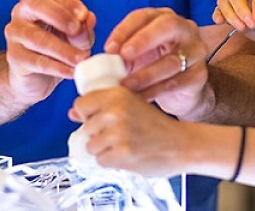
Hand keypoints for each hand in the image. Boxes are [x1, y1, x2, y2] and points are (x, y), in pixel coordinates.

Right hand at [3, 0, 96, 105]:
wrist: (35, 77)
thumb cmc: (57, 48)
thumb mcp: (75, 36)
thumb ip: (83, 27)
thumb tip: (89, 19)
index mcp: (38, 1)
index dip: (69, 1)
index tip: (85, 15)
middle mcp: (22, 13)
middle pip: (35, 4)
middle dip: (60, 16)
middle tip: (78, 30)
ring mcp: (15, 35)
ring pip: (37, 38)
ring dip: (64, 49)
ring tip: (82, 58)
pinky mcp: (15, 58)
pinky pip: (37, 61)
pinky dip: (58, 67)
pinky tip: (72, 71)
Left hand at [70, 86, 187, 177]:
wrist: (182, 143)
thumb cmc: (158, 125)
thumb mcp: (133, 103)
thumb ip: (104, 105)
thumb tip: (72, 113)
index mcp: (117, 94)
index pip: (81, 104)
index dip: (88, 114)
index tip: (99, 118)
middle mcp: (115, 111)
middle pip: (86, 128)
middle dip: (99, 134)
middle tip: (120, 134)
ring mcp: (118, 133)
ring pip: (92, 146)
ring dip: (105, 149)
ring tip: (125, 144)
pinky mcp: (122, 154)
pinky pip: (101, 160)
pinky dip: (112, 161)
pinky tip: (127, 154)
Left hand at [104, 8, 209, 119]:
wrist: (184, 90)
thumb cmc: (155, 66)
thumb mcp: (138, 55)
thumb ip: (122, 54)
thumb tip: (99, 62)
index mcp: (164, 18)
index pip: (144, 16)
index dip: (125, 30)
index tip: (108, 48)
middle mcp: (184, 30)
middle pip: (167, 26)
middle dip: (143, 40)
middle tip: (123, 56)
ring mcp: (195, 52)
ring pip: (171, 60)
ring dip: (145, 74)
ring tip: (126, 85)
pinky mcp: (199, 75)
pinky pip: (177, 82)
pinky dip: (155, 91)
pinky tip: (141, 98)